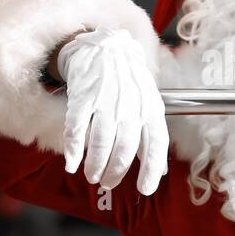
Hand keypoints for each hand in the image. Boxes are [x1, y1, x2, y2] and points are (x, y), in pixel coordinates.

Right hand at [58, 25, 167, 195]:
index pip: (156, 143)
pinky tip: (72, 161)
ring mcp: (107, 99)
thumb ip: (152, 137)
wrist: (107, 46)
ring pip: (101, 140)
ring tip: (92, 175)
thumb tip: (162, 171)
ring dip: (96, 164)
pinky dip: (73, 148)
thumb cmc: (130, 81)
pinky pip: (77, 126)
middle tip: (107, 182)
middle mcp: (131, 105)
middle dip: (116, 171)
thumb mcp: (150, 104)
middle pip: (126, 147)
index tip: (144, 189)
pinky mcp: (84, 95)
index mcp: (151, 109)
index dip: (152, 169)